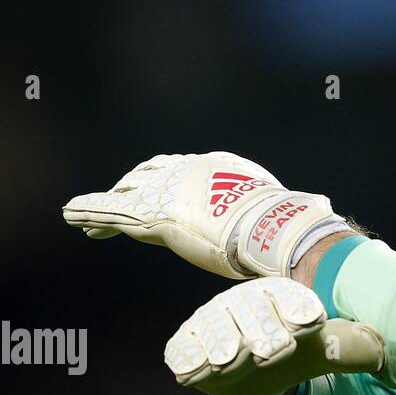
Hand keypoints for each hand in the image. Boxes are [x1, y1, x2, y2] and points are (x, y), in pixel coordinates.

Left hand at [62, 151, 347, 278]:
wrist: (266, 228)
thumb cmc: (284, 224)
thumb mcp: (292, 211)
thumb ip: (301, 208)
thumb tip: (325, 209)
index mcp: (220, 167)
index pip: (188, 169)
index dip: (172, 181)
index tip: (166, 193)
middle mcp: (189, 171)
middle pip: (153, 175)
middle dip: (135, 187)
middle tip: (122, 201)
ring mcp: (166, 191)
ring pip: (128, 194)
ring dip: (107, 206)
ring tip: (85, 215)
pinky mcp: (149, 214)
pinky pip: (109, 210)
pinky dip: (88, 211)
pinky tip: (70, 215)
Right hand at [164, 277, 386, 394]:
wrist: (255, 372)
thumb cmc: (296, 351)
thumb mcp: (326, 351)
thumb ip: (353, 348)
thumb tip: (383, 351)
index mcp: (281, 296)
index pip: (290, 297)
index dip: (298, 308)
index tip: (309, 324)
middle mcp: (244, 303)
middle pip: (251, 310)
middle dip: (262, 328)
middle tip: (273, 350)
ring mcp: (213, 322)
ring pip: (215, 327)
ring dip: (223, 341)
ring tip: (231, 358)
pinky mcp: (188, 345)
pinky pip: (183, 349)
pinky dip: (188, 357)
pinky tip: (194, 368)